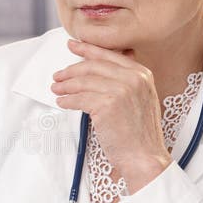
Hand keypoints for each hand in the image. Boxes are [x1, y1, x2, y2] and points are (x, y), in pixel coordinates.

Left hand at [51, 39, 171, 192]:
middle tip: (58, 75)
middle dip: (71, 70)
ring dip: (66, 86)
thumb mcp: (139, 99)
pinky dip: (68, 100)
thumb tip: (95, 72)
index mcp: (141, 74)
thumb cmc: (140, 134)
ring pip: (83, 82)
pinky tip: (62, 102)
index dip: (87, 49)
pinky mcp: (107, 105)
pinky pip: (80, 98)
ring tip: (57, 89)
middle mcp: (133, 78)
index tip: (72, 46)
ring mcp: (121, 91)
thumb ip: (124, 82)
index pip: (109, 55)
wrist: (145, 156)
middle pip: (93, 66)